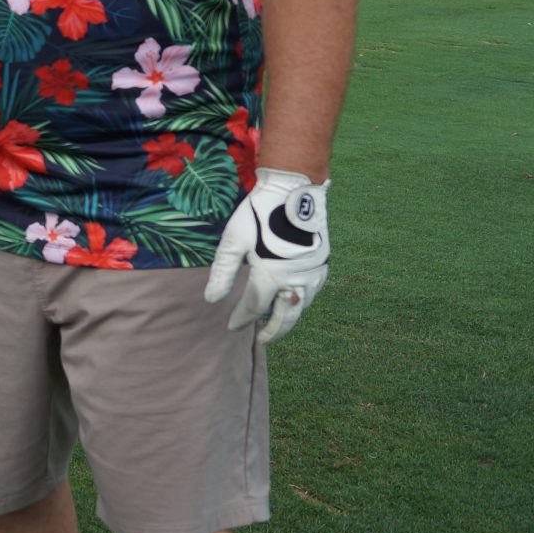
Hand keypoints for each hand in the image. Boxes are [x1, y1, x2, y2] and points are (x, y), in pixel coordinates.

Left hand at [203, 168, 329, 342]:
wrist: (294, 192)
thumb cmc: (258, 214)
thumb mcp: (233, 241)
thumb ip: (223, 273)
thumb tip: (211, 300)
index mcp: (271, 276)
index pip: (254, 307)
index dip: (242, 318)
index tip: (232, 326)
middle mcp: (296, 281)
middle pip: (284, 317)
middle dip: (272, 331)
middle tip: (261, 341)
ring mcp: (313, 273)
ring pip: (301, 307)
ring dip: (288, 318)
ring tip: (275, 325)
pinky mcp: (322, 264)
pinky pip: (312, 293)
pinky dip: (301, 303)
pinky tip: (292, 302)